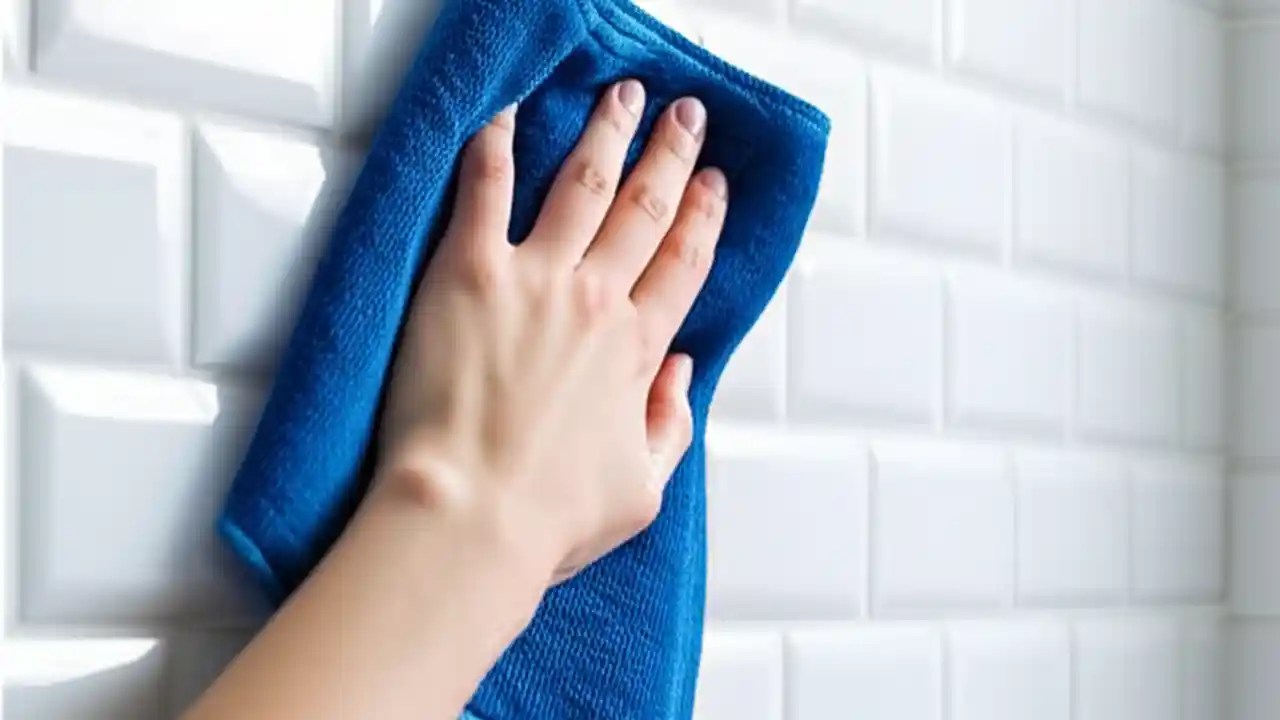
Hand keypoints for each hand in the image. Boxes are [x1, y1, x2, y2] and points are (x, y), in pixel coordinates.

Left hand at [377, 80, 728, 585]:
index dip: (704, 215)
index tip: (714, 182)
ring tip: (623, 97)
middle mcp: (596, 302)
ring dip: (607, 132)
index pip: (683, 263)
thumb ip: (671, 425)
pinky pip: (486, 188)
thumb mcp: (642, 490)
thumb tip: (680, 375)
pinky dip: (496, 144)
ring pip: (583, 181)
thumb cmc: (546, 518)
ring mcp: (534, 280)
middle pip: (645, 208)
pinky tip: (506, 112)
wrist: (468, 517)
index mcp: (638, 351)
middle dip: (671, 155)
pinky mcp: (468, 274)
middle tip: (685, 116)